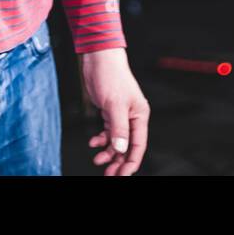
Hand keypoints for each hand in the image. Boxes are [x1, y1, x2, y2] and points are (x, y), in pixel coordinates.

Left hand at [80, 47, 149, 175]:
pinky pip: (107, 132)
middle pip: (127, 147)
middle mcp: (132, 117)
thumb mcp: (114, 104)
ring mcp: (120, 115)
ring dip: (108, 153)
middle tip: (109, 175)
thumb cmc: (111, 75)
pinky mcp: (109, 112)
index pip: (138, 145)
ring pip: (117, 141)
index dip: (131, 162)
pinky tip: (93, 143)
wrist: (99, 59)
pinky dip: (101, 140)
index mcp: (139, 115)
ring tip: (98, 161)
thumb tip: (121, 149)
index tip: (122, 175)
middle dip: (118, 162)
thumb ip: (118, 128)